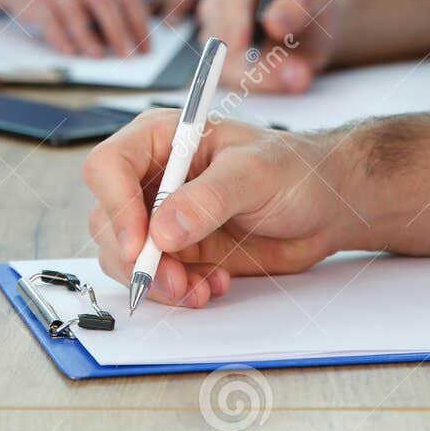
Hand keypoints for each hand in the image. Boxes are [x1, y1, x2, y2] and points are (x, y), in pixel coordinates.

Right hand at [0, 0, 150, 57]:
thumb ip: (112, 10)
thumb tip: (130, 44)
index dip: (140, 25)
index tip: (146, 49)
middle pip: (106, 5)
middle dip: (119, 32)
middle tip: (127, 56)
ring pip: (77, 16)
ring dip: (89, 39)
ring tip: (99, 58)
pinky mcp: (38, 1)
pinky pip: (52, 23)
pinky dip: (62, 40)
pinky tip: (70, 54)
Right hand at [83, 109, 360, 307]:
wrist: (322, 208)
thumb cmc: (294, 170)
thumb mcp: (256, 174)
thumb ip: (209, 198)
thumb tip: (163, 229)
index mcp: (162, 139)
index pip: (109, 166)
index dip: (116, 206)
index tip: (140, 244)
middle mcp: (152, 177)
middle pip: (107, 219)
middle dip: (136, 258)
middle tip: (174, 281)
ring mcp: (161, 217)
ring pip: (124, 255)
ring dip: (157, 281)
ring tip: (201, 288)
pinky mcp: (177, 250)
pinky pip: (155, 278)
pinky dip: (178, 291)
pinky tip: (214, 285)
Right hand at [186, 0, 340, 93]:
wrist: (312, 32)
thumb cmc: (311, 3)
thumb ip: (300, 3)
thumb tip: (274, 25)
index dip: (234, 21)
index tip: (242, 45)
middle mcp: (216, 10)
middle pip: (217, 36)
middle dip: (249, 61)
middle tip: (291, 75)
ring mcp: (215, 42)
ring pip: (221, 66)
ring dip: (258, 78)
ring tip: (299, 79)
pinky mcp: (223, 69)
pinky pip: (231, 84)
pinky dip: (259, 88)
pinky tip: (286, 84)